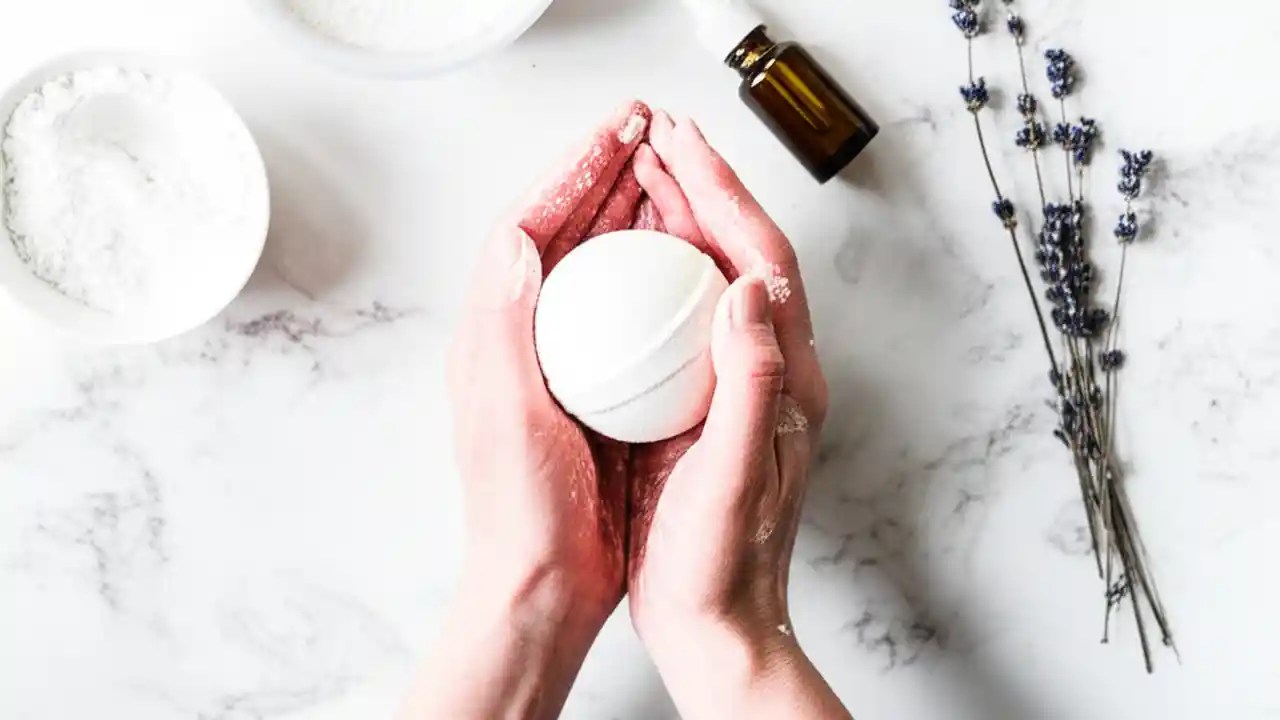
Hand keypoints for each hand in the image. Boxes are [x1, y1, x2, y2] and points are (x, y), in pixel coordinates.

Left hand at [401, 102, 651, 719]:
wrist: (544, 585)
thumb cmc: (518, 510)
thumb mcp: (503, 411)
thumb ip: (504, 321)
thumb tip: (516, 235)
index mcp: (493, 331)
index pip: (528, 225)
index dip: (573, 169)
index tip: (619, 130)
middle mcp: (524, 337)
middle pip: (563, 233)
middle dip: (604, 175)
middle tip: (650, 131)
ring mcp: (562, 362)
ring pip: (597, 266)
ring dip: (629, 213)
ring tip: (670, 172)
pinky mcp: (596, 390)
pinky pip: (626, 312)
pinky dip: (651, 274)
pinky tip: (687, 261)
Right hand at [626, 112, 846, 718]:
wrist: (715, 625)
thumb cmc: (720, 564)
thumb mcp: (735, 476)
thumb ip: (752, 386)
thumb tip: (747, 292)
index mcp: (785, 379)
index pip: (760, 260)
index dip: (723, 193)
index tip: (682, 145)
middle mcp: (771, 372)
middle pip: (742, 252)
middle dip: (703, 186)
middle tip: (657, 137)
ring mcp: (739, 386)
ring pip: (715, 277)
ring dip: (683, 219)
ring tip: (642, 174)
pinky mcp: (707, 404)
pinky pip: (686, 315)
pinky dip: (661, 270)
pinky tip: (626, 259)